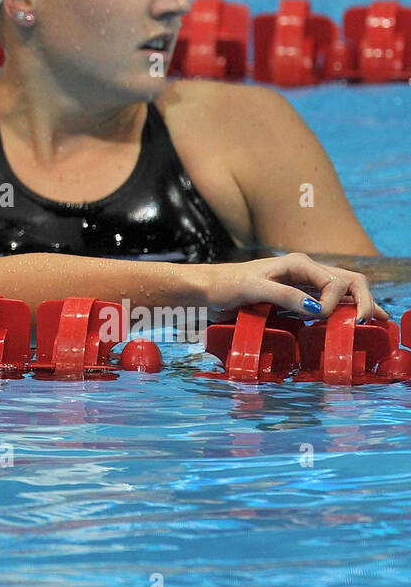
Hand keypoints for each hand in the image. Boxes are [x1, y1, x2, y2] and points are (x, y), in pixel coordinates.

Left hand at [205, 253, 384, 321]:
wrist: (209, 289)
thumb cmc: (227, 285)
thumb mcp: (254, 289)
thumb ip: (284, 295)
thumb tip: (316, 308)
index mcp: (299, 264)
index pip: (336, 281)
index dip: (336, 302)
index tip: (322, 318)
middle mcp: (307, 271)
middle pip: (349, 281)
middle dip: (364, 300)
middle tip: (369, 322)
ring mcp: (304, 284)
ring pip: (343, 291)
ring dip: (360, 304)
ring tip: (377, 323)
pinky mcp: (299, 297)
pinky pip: (330, 302)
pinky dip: (345, 310)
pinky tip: (356, 322)